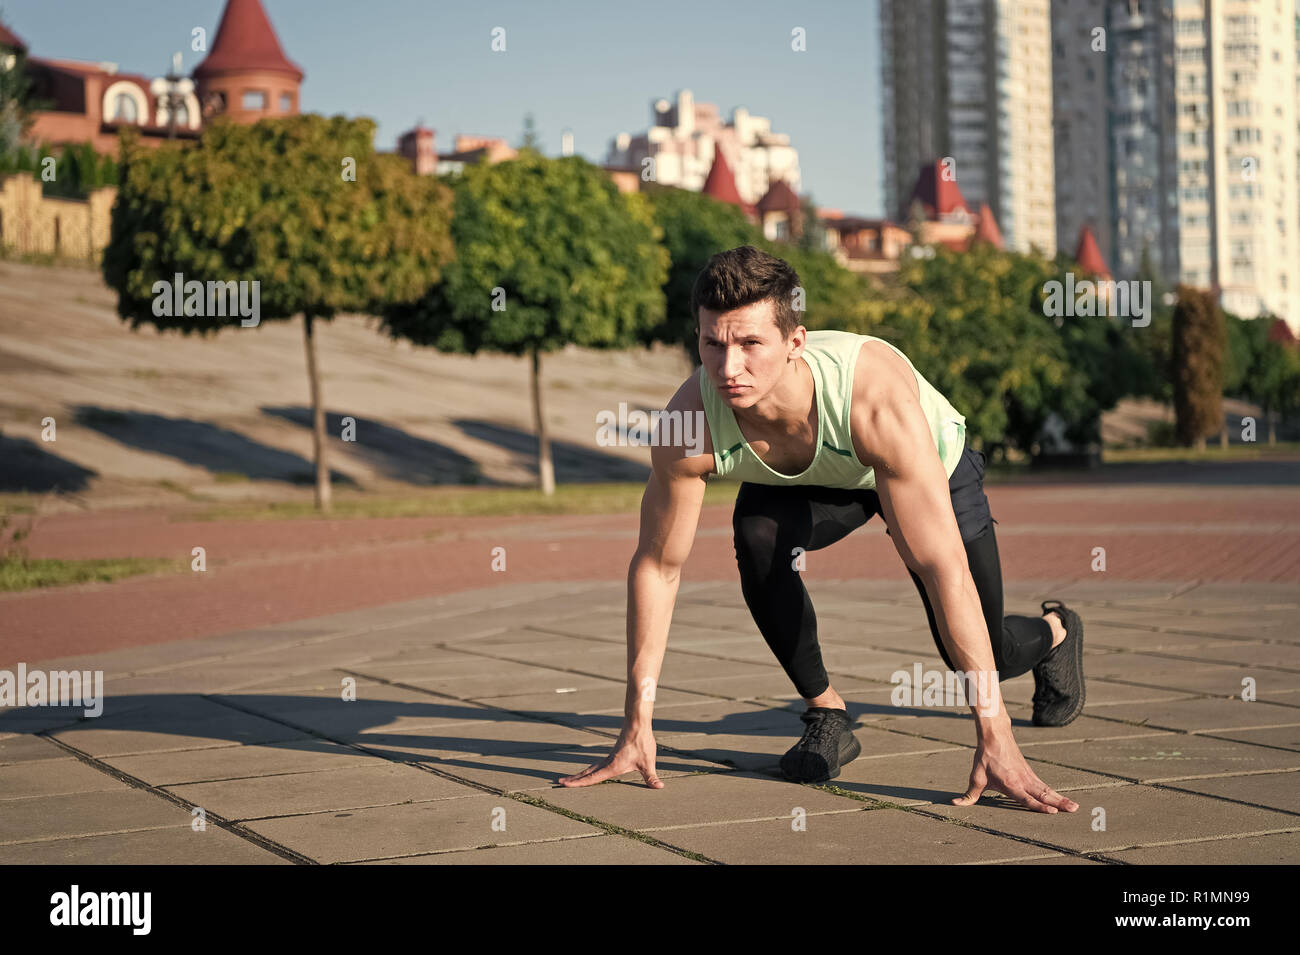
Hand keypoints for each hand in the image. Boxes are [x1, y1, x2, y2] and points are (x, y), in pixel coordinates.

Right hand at [558, 726, 662, 788]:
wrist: (637, 723)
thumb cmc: (642, 742)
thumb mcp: (648, 762)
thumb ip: (651, 777)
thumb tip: (658, 788)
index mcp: (613, 766)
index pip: (592, 777)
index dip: (579, 783)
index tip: (565, 784)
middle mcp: (607, 762)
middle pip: (587, 772)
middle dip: (574, 779)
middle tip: (559, 782)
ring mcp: (608, 757)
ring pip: (590, 767)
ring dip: (580, 773)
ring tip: (570, 779)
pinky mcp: (612, 753)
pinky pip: (596, 763)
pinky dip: (589, 769)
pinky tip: (590, 771)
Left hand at [954, 730, 1078, 813]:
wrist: (995, 736)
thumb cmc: (985, 758)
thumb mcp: (975, 777)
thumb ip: (969, 794)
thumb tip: (956, 804)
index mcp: (1011, 784)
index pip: (1027, 799)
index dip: (1039, 806)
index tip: (1053, 811)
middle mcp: (1023, 781)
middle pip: (1043, 794)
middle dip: (1059, 803)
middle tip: (1074, 810)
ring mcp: (1028, 776)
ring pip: (1047, 789)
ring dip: (1061, 798)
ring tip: (1075, 807)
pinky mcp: (1030, 773)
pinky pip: (1044, 785)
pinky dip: (1054, 792)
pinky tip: (1061, 799)